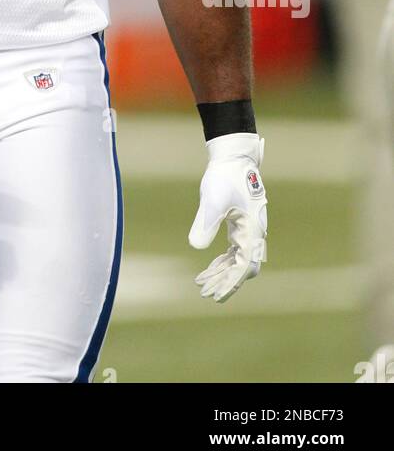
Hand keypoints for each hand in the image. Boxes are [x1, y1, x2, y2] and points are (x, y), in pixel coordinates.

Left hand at [188, 132, 266, 301]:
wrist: (232, 156)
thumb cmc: (224, 176)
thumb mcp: (212, 200)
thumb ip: (205, 223)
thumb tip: (195, 247)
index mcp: (251, 229)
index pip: (243, 265)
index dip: (230, 282)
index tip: (214, 295)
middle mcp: (254, 232)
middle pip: (243, 267)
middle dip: (225, 282)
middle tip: (205, 292)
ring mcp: (249, 229)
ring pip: (238, 260)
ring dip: (223, 272)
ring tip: (202, 282)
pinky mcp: (242, 224)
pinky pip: (235, 249)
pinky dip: (224, 261)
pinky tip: (211, 267)